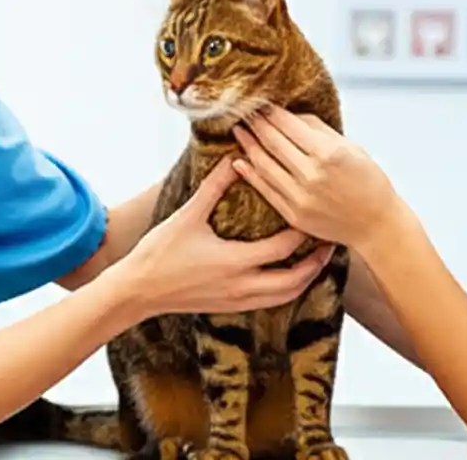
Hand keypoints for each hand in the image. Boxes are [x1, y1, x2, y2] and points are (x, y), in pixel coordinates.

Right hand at [118, 157, 333, 318]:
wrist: (138, 290)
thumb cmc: (160, 252)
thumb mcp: (188, 215)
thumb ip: (213, 187)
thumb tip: (233, 159)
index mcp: (234, 261)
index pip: (282, 248)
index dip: (302, 232)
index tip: (314, 216)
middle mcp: (241, 286)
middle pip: (294, 280)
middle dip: (315, 264)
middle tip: (329, 244)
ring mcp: (237, 300)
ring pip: (285, 296)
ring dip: (304, 279)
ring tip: (315, 261)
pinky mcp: (230, 308)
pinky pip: (269, 302)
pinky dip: (285, 290)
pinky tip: (286, 275)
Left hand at [232, 106, 397, 247]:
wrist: (375, 224)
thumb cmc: (368, 182)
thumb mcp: (351, 147)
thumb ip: (318, 129)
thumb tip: (289, 115)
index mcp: (328, 153)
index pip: (288, 125)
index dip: (270, 112)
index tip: (259, 102)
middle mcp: (312, 175)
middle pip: (272, 142)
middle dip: (255, 124)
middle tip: (242, 111)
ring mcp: (300, 197)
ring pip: (264, 164)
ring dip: (247, 145)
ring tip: (238, 131)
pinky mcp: (293, 214)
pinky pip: (265, 189)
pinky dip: (249, 173)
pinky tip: (240, 160)